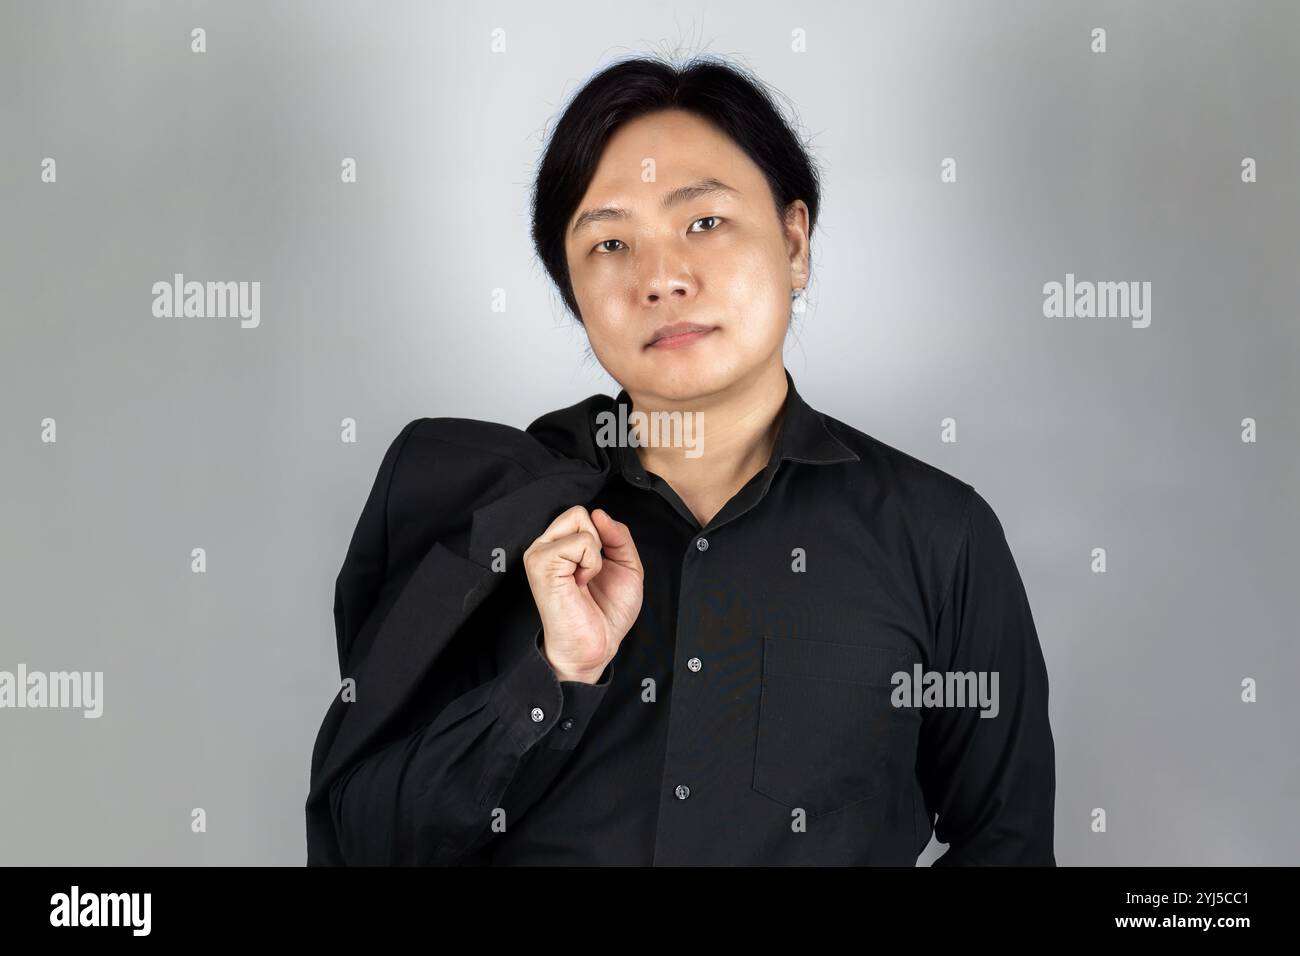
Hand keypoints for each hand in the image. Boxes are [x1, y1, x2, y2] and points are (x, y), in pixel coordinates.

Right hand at [522, 505, 643, 682]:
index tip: (598, 568)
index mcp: (561, 545)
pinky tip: (579, 584)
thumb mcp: (626, 565)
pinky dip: (591, 563)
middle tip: (589, 574)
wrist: (596, 646)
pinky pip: (579, 541)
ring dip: (595, 555)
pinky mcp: (541, 564)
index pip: (583, 514)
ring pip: (579, 520)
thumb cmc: (606, 612)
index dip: (603, 537)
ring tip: (583, 580)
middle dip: (598, 542)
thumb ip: (618, 535)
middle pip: (579, 512)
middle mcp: (546, 546)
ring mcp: (540, 553)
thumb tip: (600, 513)